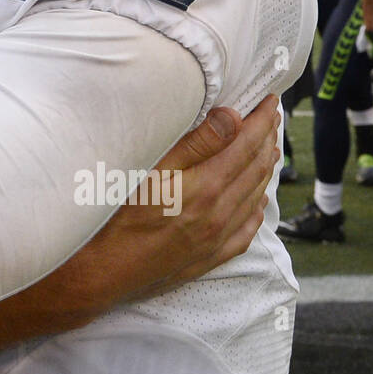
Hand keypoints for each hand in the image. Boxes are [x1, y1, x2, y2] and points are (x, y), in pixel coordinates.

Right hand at [69, 95, 280, 308]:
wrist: (101, 272)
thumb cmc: (116, 215)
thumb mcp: (150, 170)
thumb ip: (194, 144)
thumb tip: (232, 118)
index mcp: (206, 188)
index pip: (246, 145)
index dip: (261, 121)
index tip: (270, 101)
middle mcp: (219, 215)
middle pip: (255, 170)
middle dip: (267, 140)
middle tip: (271, 118)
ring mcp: (216, 240)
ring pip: (255, 198)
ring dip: (264, 170)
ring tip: (268, 150)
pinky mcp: (208, 258)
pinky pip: (246, 232)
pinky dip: (256, 210)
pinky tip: (258, 202)